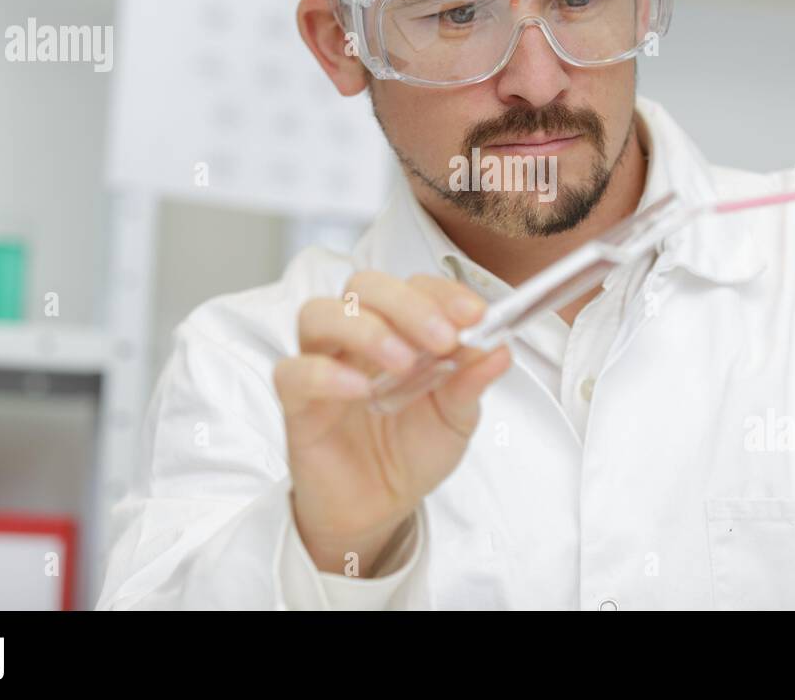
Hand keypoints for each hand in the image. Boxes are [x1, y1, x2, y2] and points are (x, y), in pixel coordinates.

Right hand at [274, 271, 510, 575]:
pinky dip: (326, 374)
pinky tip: (362, 390)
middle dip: (407, 304)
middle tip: (442, 338)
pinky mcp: (297, 404)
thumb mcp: (456, 417)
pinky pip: (294, 373)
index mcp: (399, 328)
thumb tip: (501, 347)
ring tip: (404, 362)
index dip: (444, 293)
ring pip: (318, 314)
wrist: (380, 509)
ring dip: (366, 329)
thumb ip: (472, 380)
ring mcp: (322, 364)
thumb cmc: (413, 450)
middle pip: (364, 287)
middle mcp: (356, 336)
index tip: (475, 315)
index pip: (413, 286)